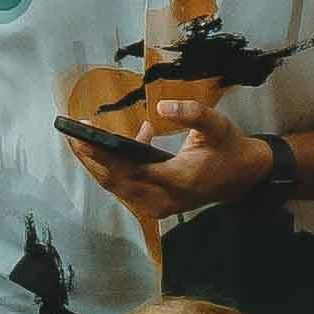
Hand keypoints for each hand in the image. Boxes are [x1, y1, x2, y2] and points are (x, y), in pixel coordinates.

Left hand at [61, 99, 277, 211]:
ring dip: (97, 164)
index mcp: (179, 178)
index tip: (83, 135)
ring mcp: (159, 206)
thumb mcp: (217, 124)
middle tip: (71, 133)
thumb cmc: (228, 147)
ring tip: (82, 137)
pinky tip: (120, 143)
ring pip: (116, 188)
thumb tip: (161, 107)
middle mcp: (165, 198)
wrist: (243, 178)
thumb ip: (192, 113)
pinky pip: (125, 189)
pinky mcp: (156, 206)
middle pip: (115, 181)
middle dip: (90, 158)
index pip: (130, 169)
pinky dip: (114, 169)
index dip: (103, 153)